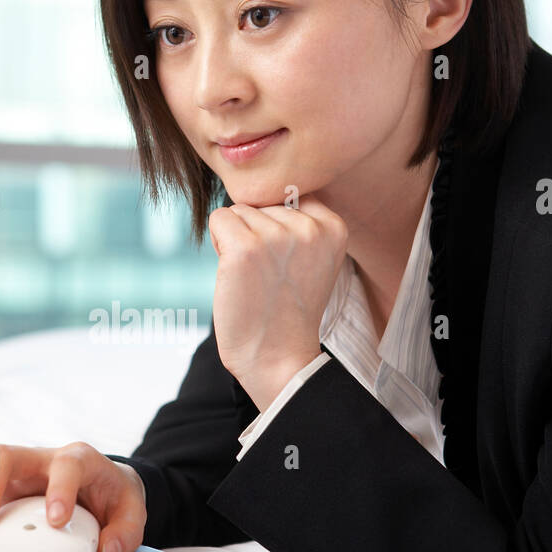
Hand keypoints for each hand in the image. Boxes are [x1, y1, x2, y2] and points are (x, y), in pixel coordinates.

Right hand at [0, 442, 146, 551]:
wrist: (100, 487)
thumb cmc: (112, 497)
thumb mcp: (132, 512)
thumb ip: (126, 533)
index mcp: (79, 460)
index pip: (66, 465)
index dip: (59, 490)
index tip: (56, 521)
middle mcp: (39, 460)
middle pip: (3, 455)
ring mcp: (15, 474)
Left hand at [207, 195, 347, 409]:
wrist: (279, 358)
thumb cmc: (288, 312)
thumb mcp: (312, 260)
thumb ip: (299, 224)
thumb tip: (261, 193)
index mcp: (333, 226)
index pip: (288, 196)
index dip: (275, 226)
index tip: (284, 263)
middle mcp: (309, 227)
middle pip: (261, 203)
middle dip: (255, 233)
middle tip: (267, 276)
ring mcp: (276, 236)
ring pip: (238, 211)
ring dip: (236, 241)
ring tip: (254, 278)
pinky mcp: (244, 248)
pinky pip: (218, 220)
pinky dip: (218, 243)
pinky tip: (235, 273)